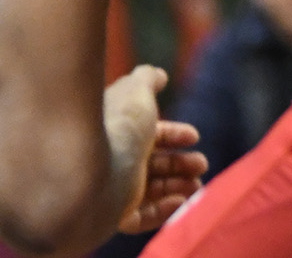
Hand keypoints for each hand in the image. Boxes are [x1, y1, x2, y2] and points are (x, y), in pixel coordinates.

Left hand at [105, 66, 207, 233]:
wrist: (90, 167)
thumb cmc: (116, 125)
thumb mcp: (136, 91)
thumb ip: (148, 79)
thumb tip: (158, 75)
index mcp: (116, 129)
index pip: (147, 133)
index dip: (173, 133)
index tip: (195, 136)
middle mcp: (111, 158)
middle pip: (151, 163)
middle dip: (180, 163)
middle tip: (202, 164)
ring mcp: (111, 187)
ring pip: (149, 191)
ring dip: (177, 187)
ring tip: (197, 186)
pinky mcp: (112, 215)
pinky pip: (141, 217)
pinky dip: (163, 211)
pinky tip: (181, 202)